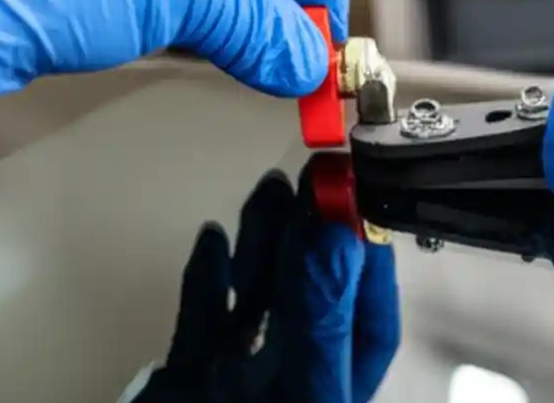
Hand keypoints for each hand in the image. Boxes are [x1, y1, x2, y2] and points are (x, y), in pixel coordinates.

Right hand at [127, 171, 399, 402]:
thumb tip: (335, 234)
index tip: (350, 187)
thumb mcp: (301, 386)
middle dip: (309, 230)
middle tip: (309, 173)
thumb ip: (318, 316)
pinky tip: (211, 240)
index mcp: (332, 385)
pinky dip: (206, 277)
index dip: (360, 246)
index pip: (366, 311)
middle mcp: (293, 380)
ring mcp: (239, 379)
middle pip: (310, 294)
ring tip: (266, 191)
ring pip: (260, 298)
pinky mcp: (187, 377)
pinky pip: (201, 319)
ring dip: (263, 241)